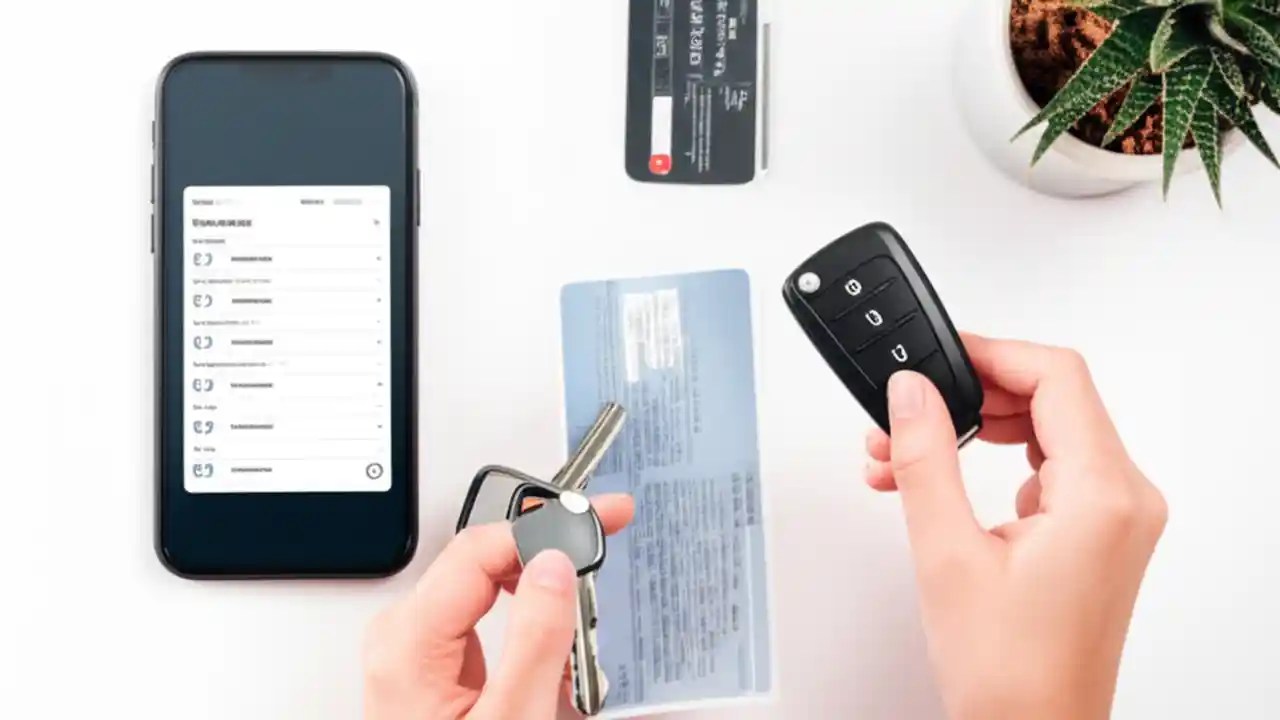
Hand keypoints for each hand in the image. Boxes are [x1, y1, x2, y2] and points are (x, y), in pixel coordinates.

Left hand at [362, 494, 634, 719]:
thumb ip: (536, 639)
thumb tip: (555, 566)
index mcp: (409, 643)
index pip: (479, 551)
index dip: (545, 526)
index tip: (600, 519)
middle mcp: (403, 637)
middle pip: (483, 559)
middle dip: (549, 547)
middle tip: (605, 528)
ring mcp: (417, 649)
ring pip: (489, 584)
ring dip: (542, 583)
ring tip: (588, 590)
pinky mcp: (437, 664)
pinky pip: (488, 615)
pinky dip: (530, 615)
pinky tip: (558, 626)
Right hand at [865, 333, 1166, 719]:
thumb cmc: (1009, 673)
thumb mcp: (947, 553)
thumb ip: (925, 458)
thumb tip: (913, 391)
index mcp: (1104, 496)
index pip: (1057, 377)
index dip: (992, 352)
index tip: (940, 355)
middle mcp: (1125, 501)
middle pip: (1053, 399)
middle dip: (970, 398)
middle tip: (909, 409)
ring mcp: (1115, 518)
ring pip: (1046, 433)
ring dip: (974, 432)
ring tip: (906, 452)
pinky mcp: (1096, 535)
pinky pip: (1048, 470)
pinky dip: (993, 464)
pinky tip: (938, 481)